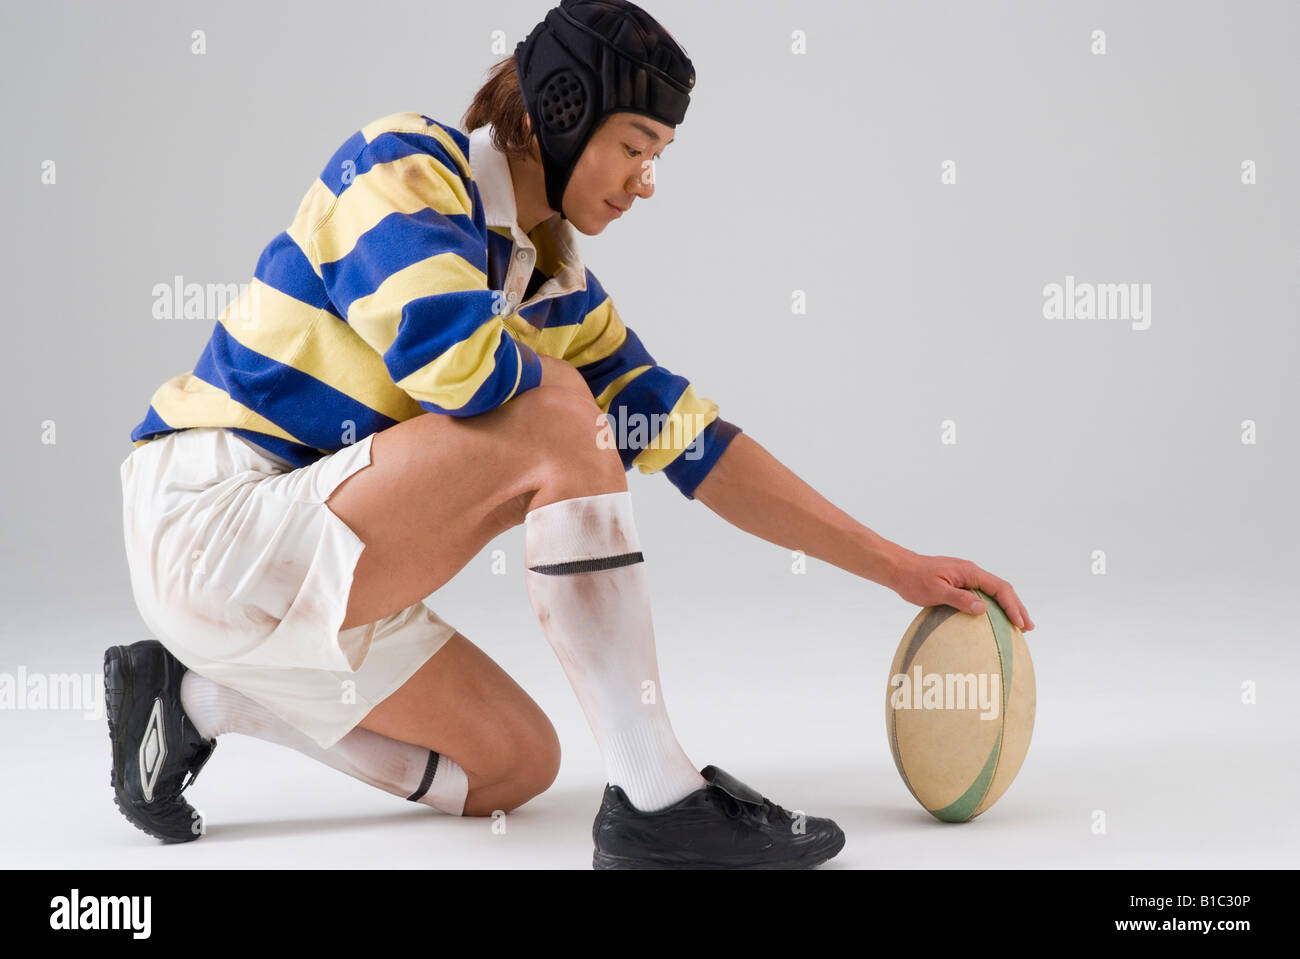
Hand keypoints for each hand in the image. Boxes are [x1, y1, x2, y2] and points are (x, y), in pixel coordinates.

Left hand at [885, 547, 1034, 630]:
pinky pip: (983, 594)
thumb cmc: (914, 580)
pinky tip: (994, 619)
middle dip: (1017, 608)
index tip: (1020, 623)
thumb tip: (983, 609)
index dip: (1013, 606)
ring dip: (1008, 608)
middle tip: (1028, 628)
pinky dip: (993, 606)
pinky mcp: (959, 584)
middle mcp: (971, 573)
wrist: (899, 569)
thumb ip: (959, 599)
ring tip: (1018, 626)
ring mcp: (966, 578)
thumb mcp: (936, 591)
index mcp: (970, 572)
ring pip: (994, 592)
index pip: (1000, 588)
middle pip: (1002, 590)